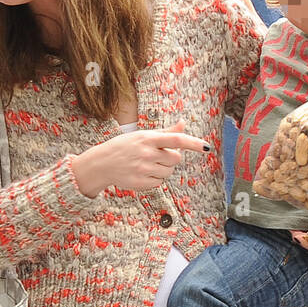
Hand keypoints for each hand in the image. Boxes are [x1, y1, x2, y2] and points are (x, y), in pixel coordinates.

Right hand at [71, 120, 212, 197]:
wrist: (101, 164)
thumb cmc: (123, 146)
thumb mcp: (142, 135)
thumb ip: (165, 132)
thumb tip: (183, 123)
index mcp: (147, 138)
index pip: (176, 140)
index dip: (193, 143)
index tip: (206, 147)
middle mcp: (146, 154)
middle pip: (176, 158)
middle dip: (171, 157)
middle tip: (157, 155)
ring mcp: (143, 170)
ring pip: (169, 171)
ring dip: (163, 169)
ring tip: (146, 164)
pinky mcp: (141, 183)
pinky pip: (159, 182)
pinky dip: (155, 178)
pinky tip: (142, 173)